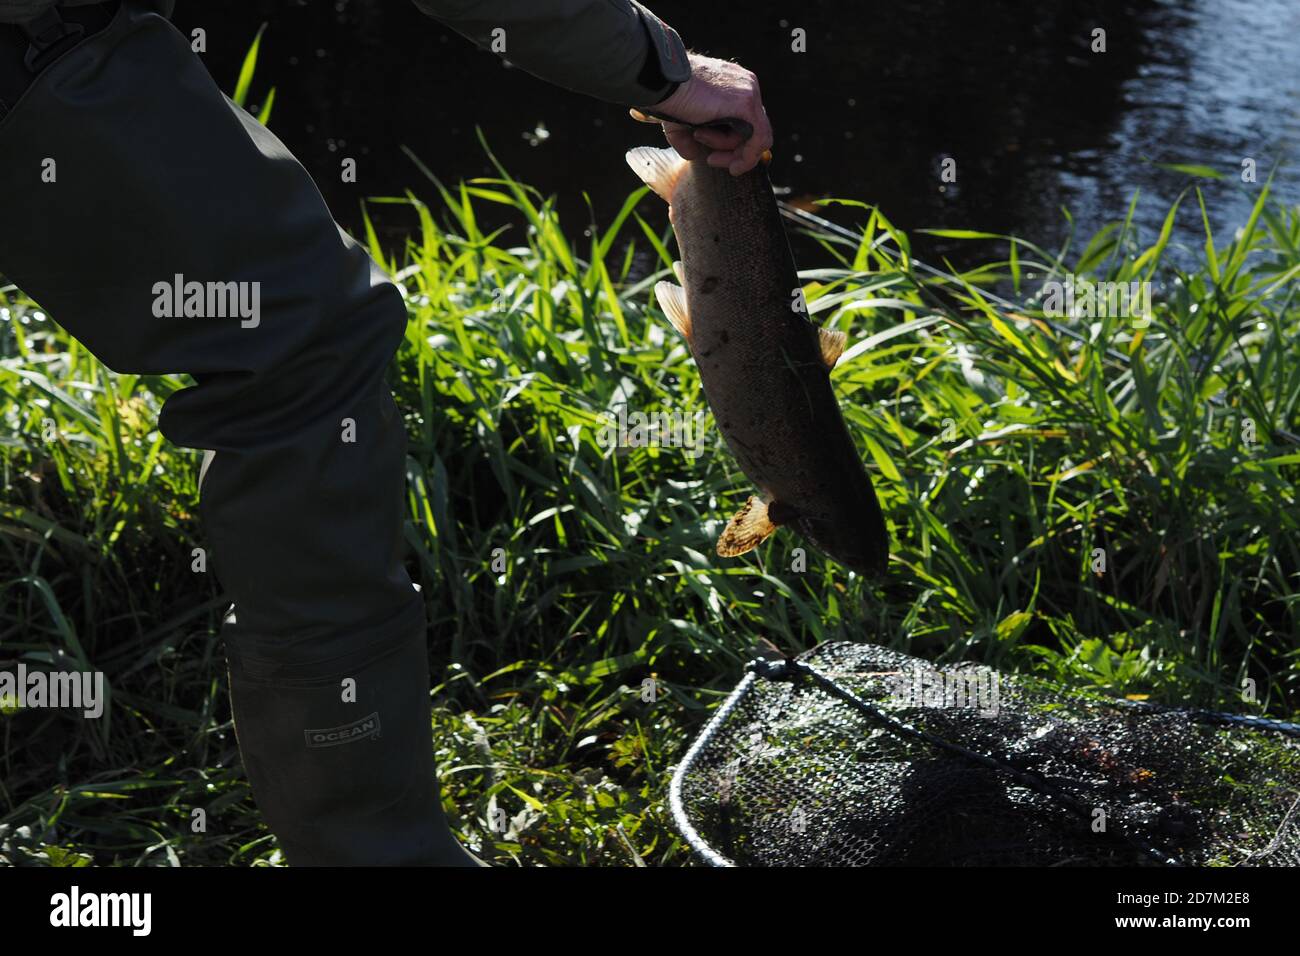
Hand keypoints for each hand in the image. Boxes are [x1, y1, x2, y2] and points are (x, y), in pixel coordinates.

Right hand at [634, 53, 772, 175]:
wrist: (665, 83)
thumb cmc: (669, 96)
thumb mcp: (680, 122)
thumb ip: (688, 138)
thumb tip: (693, 155)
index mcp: (734, 84)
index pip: (746, 120)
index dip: (731, 143)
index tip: (711, 156)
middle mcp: (746, 85)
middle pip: (754, 128)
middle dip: (734, 151)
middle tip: (711, 161)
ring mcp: (750, 92)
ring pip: (755, 135)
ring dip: (729, 150)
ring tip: (701, 138)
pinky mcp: (747, 103)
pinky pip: (759, 139)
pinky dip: (748, 157)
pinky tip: (733, 167)